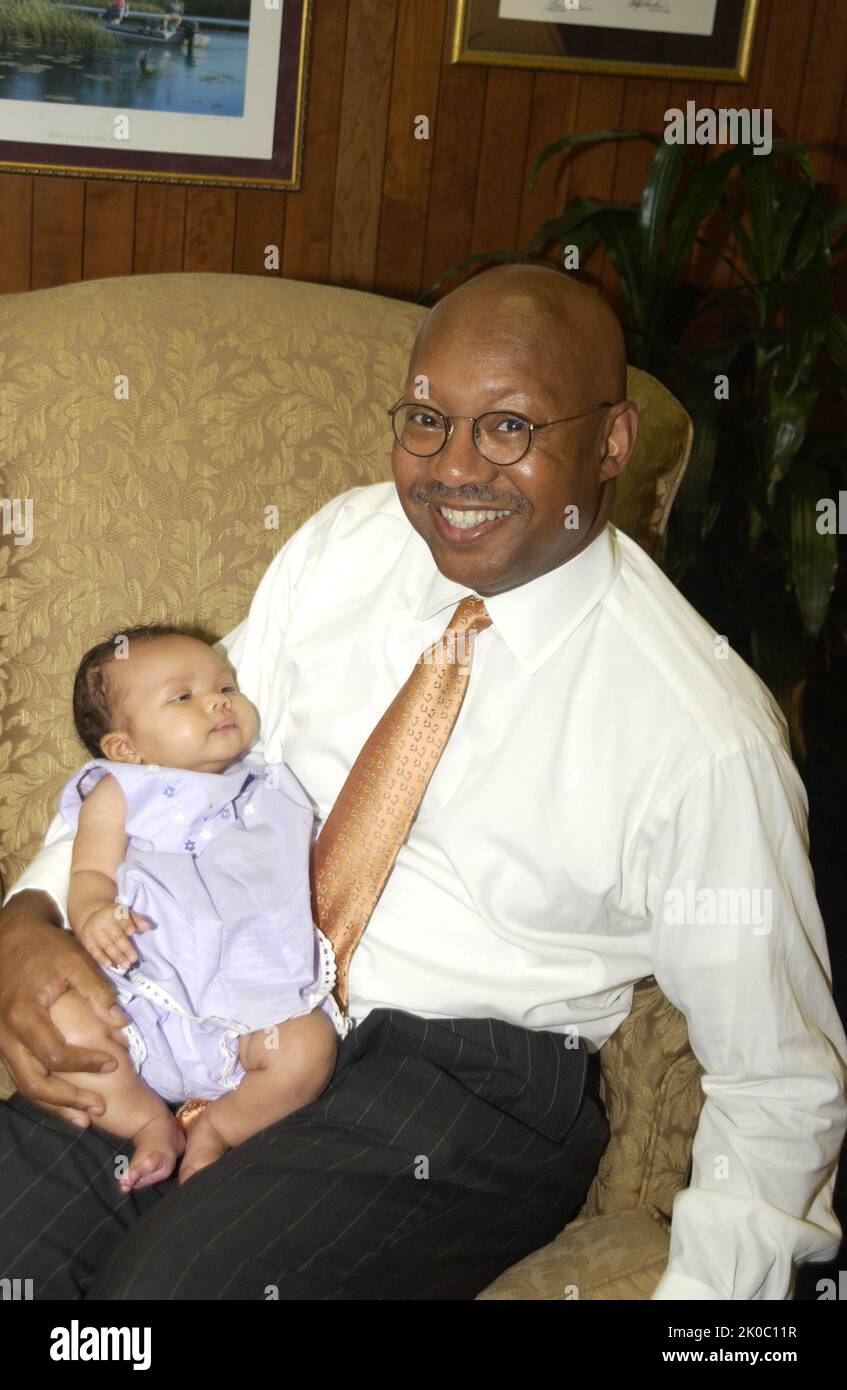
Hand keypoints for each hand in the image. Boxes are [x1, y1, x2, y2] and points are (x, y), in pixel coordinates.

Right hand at [0, 890, 132, 1126]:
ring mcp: (0, 1040)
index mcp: (23, 1013)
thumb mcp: (75, 960)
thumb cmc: (46, 947)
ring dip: (54, 1105)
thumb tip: (122, 1024)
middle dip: (67, 1100)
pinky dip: (43, 1092)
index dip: (86, 1063)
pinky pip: (21, 1076)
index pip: (55, 1054)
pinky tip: (65, 1103)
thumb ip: (98, 991)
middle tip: (99, 1110)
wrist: (11, 936)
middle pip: (33, 1081)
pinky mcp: (3, 1043)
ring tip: (85, 1119)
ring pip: (24, 1085)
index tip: (114, 1062)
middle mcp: (5, 1033)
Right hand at [77, 902, 152, 971]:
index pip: (122, 919)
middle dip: (125, 948)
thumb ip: (137, 919)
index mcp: (114, 912)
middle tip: (134, 959)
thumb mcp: (125, 913)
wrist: (91, 915)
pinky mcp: (87, 940)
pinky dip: (102, 958)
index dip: (127, 925)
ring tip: (126, 965)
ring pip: (106, 945)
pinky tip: (110, 965)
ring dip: (116, 956)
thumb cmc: (113, 916)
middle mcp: (102, 921)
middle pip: (116, 935)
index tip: (132, 931)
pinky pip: (94, 950)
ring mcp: (93, 931)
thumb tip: (148, 926)